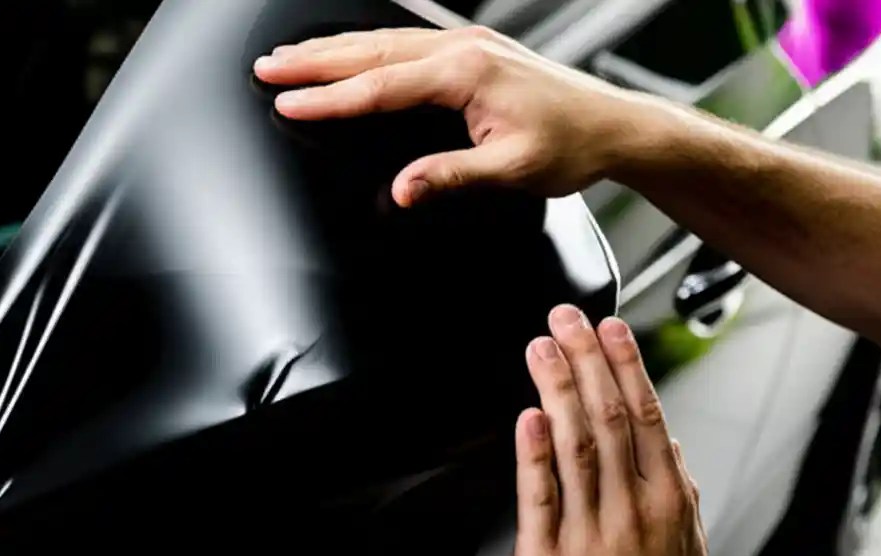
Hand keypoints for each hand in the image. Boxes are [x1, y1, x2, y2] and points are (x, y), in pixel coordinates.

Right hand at [253, 26, 657, 202]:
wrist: (612, 126)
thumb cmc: (570, 145)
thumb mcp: (510, 171)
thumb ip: (450, 177)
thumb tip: (402, 189)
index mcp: (466, 74)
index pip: (379, 87)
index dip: (328, 98)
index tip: (287, 101)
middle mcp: (462, 49)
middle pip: (370, 52)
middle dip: (313, 60)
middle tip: (267, 67)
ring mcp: (466, 45)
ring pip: (383, 41)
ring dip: (333, 49)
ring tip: (290, 56)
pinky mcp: (470, 51)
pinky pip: (404, 41)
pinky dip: (366, 46)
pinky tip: (348, 50)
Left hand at [513, 306, 724, 555]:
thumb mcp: (685, 548)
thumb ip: (676, 490)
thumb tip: (670, 442)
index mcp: (664, 502)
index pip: (645, 416)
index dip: (623, 366)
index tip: (606, 327)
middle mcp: (628, 510)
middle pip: (608, 418)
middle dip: (584, 361)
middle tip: (565, 318)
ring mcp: (587, 532)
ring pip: (574, 446)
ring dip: (557, 389)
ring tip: (540, 348)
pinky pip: (540, 497)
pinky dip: (534, 454)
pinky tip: (528, 418)